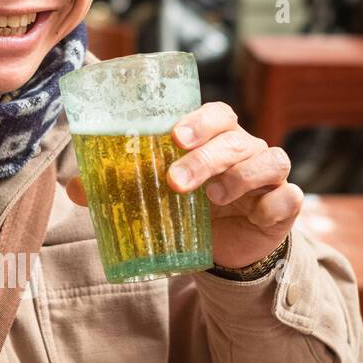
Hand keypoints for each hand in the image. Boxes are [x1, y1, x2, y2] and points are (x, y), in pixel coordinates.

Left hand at [65, 102, 302, 269]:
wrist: (226, 248)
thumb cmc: (191, 209)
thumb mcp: (156, 198)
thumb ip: (120, 189)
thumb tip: (74, 189)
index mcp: (215, 138)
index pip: (216, 114)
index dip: (199, 121)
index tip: (174, 137)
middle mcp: (245, 150)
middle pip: (235, 139)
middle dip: (206, 158)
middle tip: (176, 183)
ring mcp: (268, 176)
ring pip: (268, 160)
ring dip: (240, 177)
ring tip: (213, 199)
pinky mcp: (283, 206)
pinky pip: (288, 196)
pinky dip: (276, 202)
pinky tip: (258, 213)